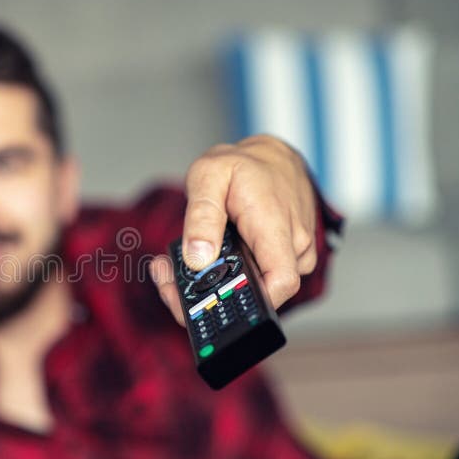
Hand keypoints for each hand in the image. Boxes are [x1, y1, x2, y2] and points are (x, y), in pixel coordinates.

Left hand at [149, 135, 316, 325]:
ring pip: (253, 287)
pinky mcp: (283, 259)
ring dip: (212, 283)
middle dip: (208, 295)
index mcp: (274, 227)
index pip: (280, 283)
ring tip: (174, 262)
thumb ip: (202, 216)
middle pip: (258, 293)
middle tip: (166, 275)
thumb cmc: (243, 164)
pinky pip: (255, 277)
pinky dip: (225, 273)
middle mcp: (292, 246)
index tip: (206, 299)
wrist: (271, 157)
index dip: (248, 301)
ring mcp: (291, 255)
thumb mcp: (209, 175)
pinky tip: (199, 257)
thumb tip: (198, 258)